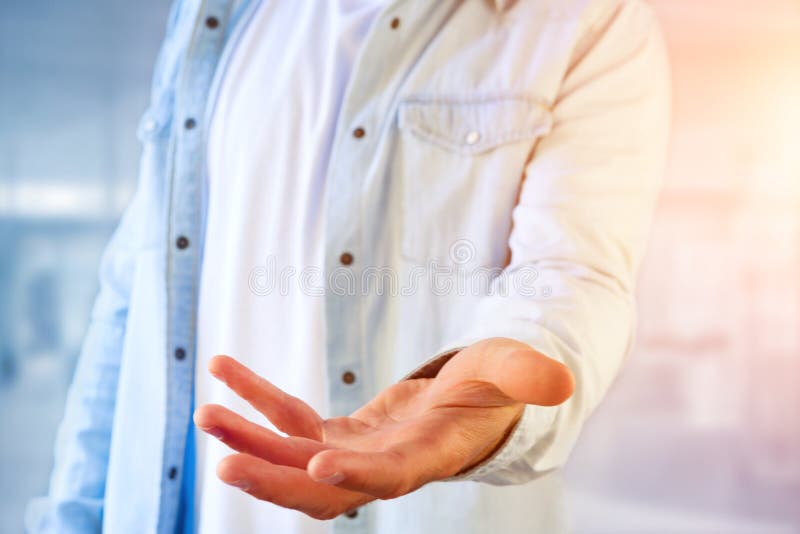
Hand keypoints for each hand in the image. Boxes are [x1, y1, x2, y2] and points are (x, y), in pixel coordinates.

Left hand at [193, 337, 573, 519]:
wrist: (471, 401)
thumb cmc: (496, 385)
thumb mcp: (513, 369)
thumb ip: (529, 375)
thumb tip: (560, 380)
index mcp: (429, 456)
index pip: (392, 477)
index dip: (360, 476)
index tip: (322, 463)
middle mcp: (385, 465)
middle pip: (325, 489)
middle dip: (277, 481)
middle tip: (225, 466)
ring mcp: (356, 452)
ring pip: (295, 458)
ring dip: (251, 440)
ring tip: (207, 411)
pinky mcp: (338, 433)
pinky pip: (290, 420)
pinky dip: (258, 400)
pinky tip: (224, 370)